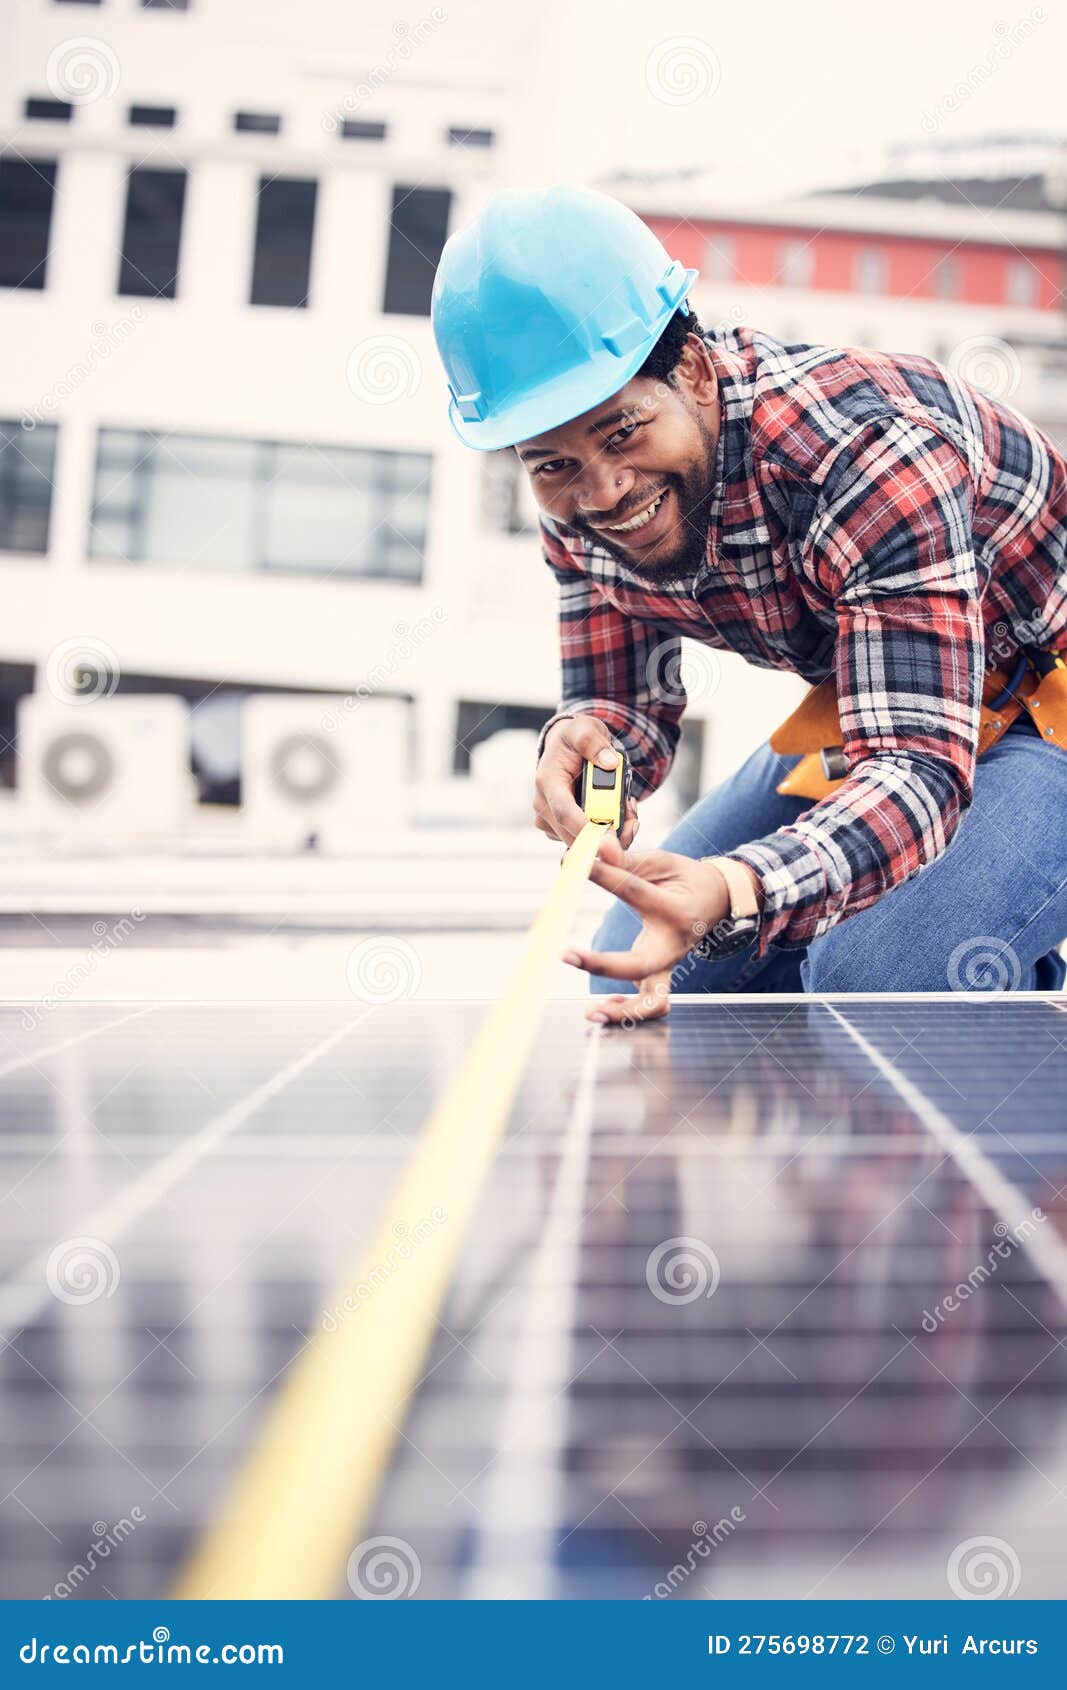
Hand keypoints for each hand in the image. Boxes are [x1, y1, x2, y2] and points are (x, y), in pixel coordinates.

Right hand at [534, 715, 638, 847]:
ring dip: (610, 833)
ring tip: (626, 807)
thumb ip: (594, 742)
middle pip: (575, 834)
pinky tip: (615, 813)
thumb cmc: (574, 739)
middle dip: (608, 836)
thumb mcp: (585, 729)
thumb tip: (610, 763)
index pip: (564, 811)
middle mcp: (544, 805)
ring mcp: (550, 820)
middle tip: (634, 821)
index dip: (586, 828)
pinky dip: (605, 833)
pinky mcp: (559, 829)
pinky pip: (585, 839)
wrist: (565, 747)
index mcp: (548, 781)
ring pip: (583, 841)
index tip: (611, 838)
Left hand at [562, 835, 731, 1024]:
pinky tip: (602, 1006)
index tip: (573, 865)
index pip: (633, 893)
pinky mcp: (662, 976)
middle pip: (639, 965)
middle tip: (564, 953)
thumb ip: (625, 861)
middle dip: (600, 965)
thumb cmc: (683, 879)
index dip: (602, 876)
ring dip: (624, 1011)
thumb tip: (594, 850)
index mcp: (675, 910)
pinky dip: (628, 1012)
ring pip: (654, 1002)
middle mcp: (673, 944)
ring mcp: (669, 965)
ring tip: (591, 1010)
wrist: (718, 900)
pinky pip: (650, 1004)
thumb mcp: (660, 863)